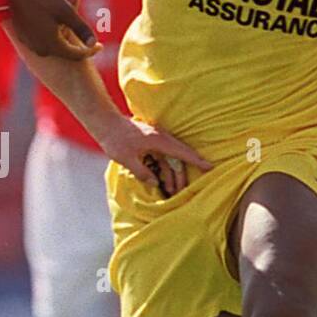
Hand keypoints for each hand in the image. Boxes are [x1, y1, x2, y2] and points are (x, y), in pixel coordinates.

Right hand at [9, 0, 98, 59]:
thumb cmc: (44, 1)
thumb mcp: (67, 13)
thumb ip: (82, 29)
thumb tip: (95, 43)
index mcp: (53, 46)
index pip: (77, 54)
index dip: (90, 51)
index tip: (101, 45)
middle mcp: (41, 50)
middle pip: (65, 45)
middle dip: (75, 30)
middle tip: (80, 15)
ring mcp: (31, 45)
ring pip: (54, 39)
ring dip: (63, 26)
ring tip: (64, 1)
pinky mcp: (24, 38)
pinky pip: (43, 36)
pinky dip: (52, 26)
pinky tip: (52, 11)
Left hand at [91, 114, 211, 195]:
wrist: (106, 123)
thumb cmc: (115, 139)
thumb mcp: (126, 159)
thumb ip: (142, 172)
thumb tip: (156, 183)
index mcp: (159, 141)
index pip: (182, 152)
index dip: (197, 160)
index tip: (210, 167)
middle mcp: (161, 139)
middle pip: (177, 159)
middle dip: (181, 176)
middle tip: (182, 192)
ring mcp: (156, 141)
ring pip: (169, 160)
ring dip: (171, 175)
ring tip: (172, 191)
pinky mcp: (150, 144)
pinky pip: (161, 158)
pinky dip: (163, 170)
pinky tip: (162, 181)